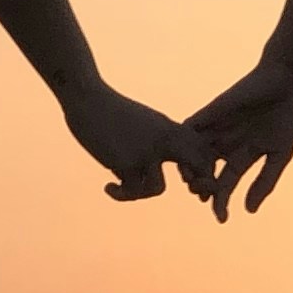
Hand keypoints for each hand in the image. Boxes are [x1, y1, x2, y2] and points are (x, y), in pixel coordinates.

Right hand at [61, 81, 198, 201]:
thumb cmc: (110, 111)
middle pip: (199, 167)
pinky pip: (129, 191)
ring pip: (156, 188)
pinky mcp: (127, 162)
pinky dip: (118, 193)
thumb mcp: (141, 124)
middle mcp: (165, 140)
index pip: (204, 152)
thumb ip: (152, 145)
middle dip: (196, 185)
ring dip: (138, 193)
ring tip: (122, 187)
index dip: (202, 169)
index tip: (184, 176)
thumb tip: (144, 177)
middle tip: (178, 191)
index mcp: (171, 129)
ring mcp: (147, 152)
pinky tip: (108, 186)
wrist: (88, 98)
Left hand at [188, 55, 292, 219]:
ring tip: (195, 182)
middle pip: (204, 174)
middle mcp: (225, 145)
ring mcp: (214, 130)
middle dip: (201, 189)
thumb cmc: (287, 116)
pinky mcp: (208, 114)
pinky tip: (189, 160)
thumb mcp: (279, 154)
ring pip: (191, 156)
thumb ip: (264, 181)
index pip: (225, 185)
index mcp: (242, 156)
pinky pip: (187, 131)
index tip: (221, 219)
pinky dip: (184, 147)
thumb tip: (249, 211)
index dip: (220, 202)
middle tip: (205, 196)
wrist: (284, 82)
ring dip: (189, 172)